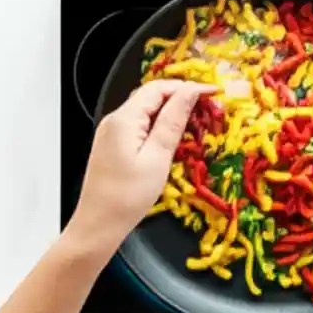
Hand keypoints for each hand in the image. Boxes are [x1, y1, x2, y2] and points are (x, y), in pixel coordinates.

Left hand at [69, 79, 214, 247]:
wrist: (98, 225)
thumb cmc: (128, 196)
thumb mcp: (157, 158)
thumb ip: (173, 122)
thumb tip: (189, 93)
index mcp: (124, 119)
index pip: (159, 88)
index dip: (188, 87)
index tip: (214, 93)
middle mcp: (115, 120)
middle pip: (151, 96)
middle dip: (181, 96)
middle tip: (209, 107)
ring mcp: (112, 133)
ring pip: (146, 110)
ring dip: (171, 111)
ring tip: (197, 120)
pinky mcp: (113, 146)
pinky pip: (139, 125)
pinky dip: (159, 125)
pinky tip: (174, 136)